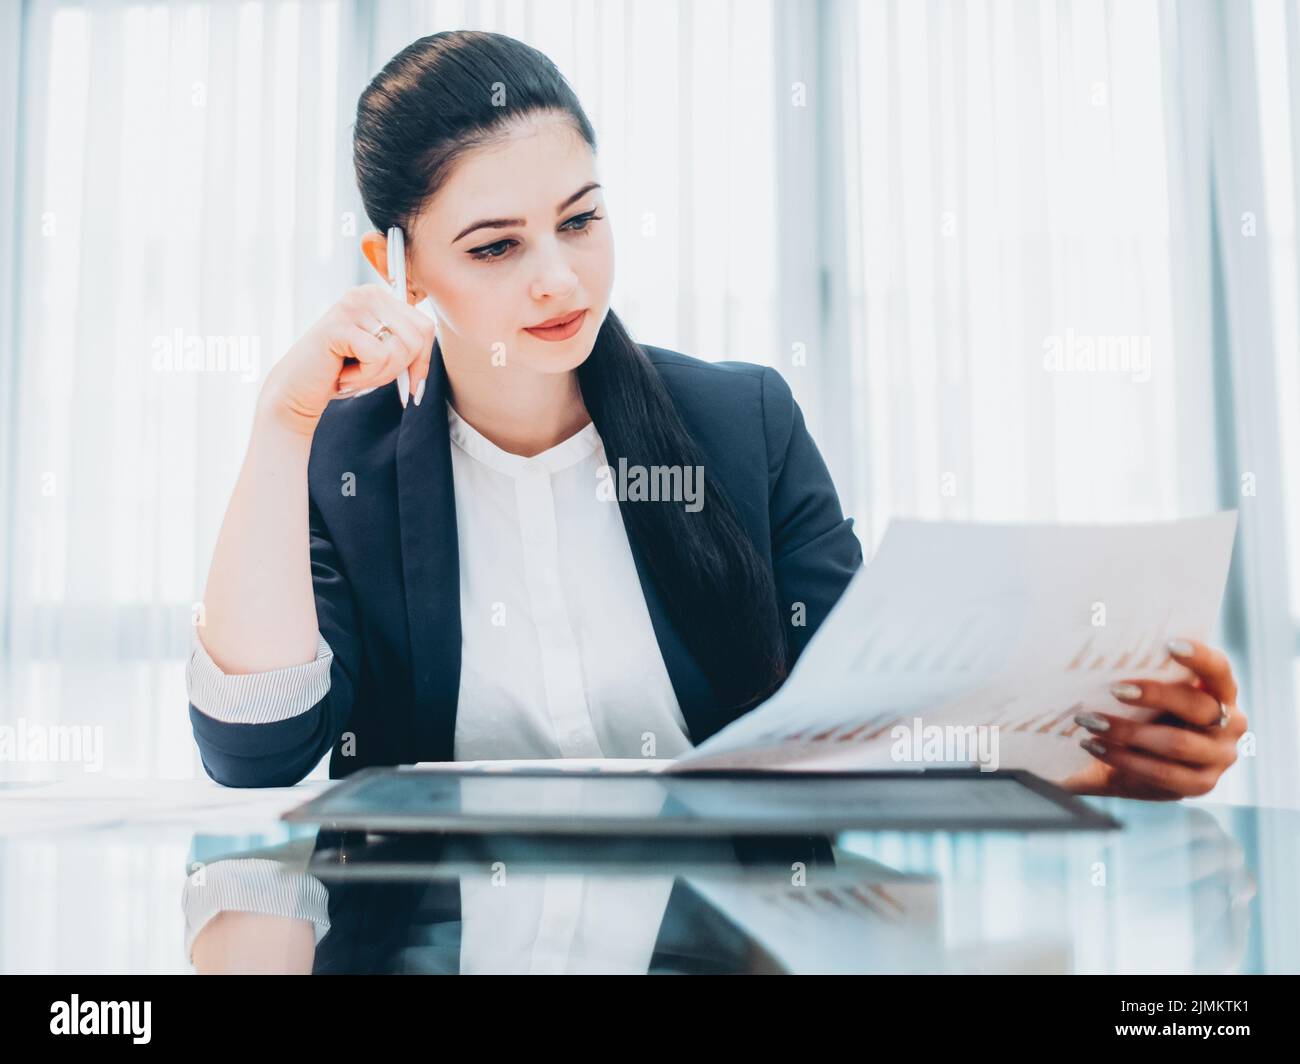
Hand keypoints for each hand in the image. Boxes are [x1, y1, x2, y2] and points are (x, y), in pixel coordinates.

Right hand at [257, 282, 435, 435]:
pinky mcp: (339, 325)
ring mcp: (352, 306)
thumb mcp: (384, 356)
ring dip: (378, 375)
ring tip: (353, 373)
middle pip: (416, 338)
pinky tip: (342, 375)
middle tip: (368, 375)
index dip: (421, 361)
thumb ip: (408, 346)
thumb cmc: (342, 373)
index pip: (425, 326)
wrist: (298, 390)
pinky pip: (378, 358)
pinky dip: (364, 377)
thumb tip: (429, 351)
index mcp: (381, 297)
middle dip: (397, 369)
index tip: (408, 382)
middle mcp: (367, 294)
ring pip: (399, 350)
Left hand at [1062, 638, 1245, 800]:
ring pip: (1177, 743)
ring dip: (1127, 732)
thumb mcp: (1145, 693)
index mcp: (1221, 691)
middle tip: (1114, 688)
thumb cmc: (1141, 713)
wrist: (1136, 762)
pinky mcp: (1202, 784)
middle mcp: (1230, 723)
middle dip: (1154, 695)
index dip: (1199, 656)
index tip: (1168, 644)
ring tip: (1089, 721)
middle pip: (1196, 706)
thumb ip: (1141, 673)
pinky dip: (1123, 758)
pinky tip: (1093, 746)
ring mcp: (1220, 756)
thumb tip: (1099, 641)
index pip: (1218, 669)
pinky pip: (1162, 773)